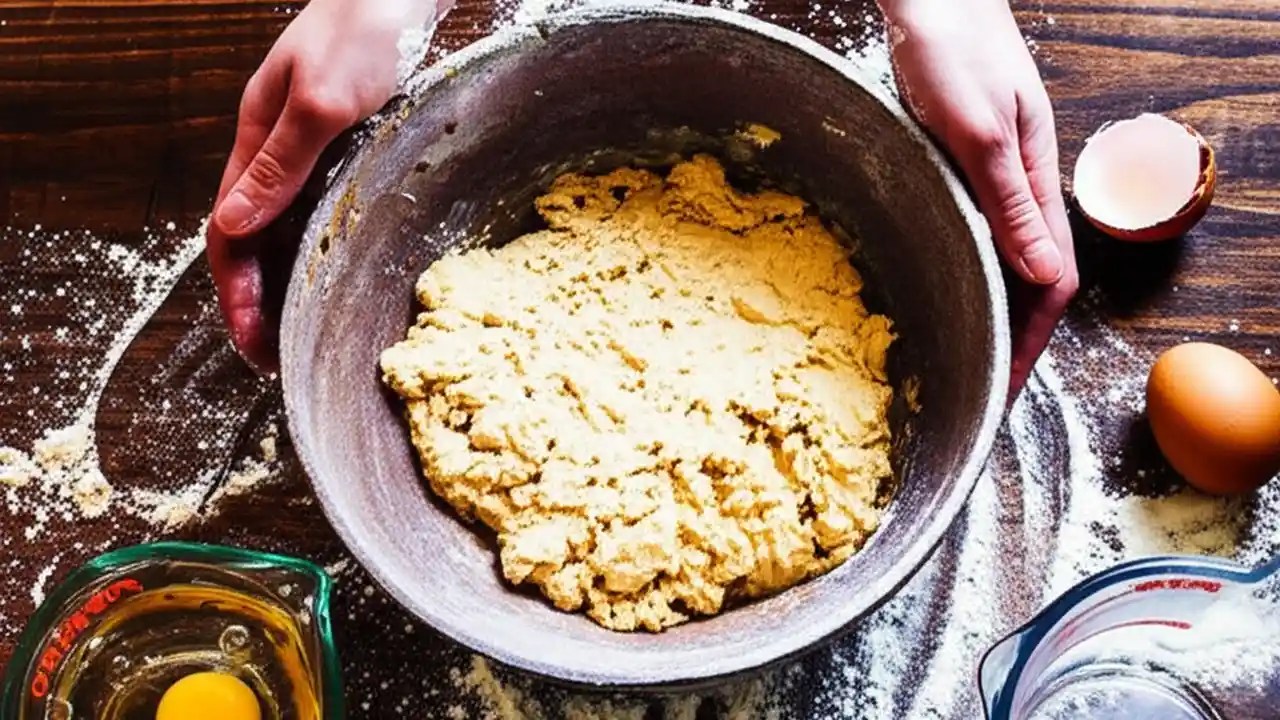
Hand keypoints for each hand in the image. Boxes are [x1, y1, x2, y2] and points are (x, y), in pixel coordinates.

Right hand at [207, 0, 445, 372]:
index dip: (237, 294)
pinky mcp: (343, 147)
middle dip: (257, 302)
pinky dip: (318, 250)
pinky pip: (320, 210)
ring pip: (285, 229)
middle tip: (275, 357)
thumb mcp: (320, 102)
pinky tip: (335, 276)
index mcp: (256, 140)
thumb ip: (280, 165)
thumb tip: (235, 226)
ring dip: (286, 282)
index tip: (255, 345)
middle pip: (253, 240)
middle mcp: (276, 150)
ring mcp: (309, 150)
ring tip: (300, 333)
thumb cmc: (364, 30)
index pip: (230, 234)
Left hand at [880, 0, 1077, 399]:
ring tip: (957, 355)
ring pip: (999, 261)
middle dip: (1006, 339)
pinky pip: (971, 234)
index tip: (998, 387)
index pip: (1049, 284)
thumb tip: (1043, 277)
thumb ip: (1009, 205)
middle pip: (1027, 281)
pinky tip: (941, 288)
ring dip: (984, 309)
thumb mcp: (981, 133)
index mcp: (1035, 185)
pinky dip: (962, 271)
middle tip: (974, 388)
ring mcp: (991, 180)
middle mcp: (1019, 190)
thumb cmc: (955, 52)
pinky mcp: (961, 169)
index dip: (1026, 341)